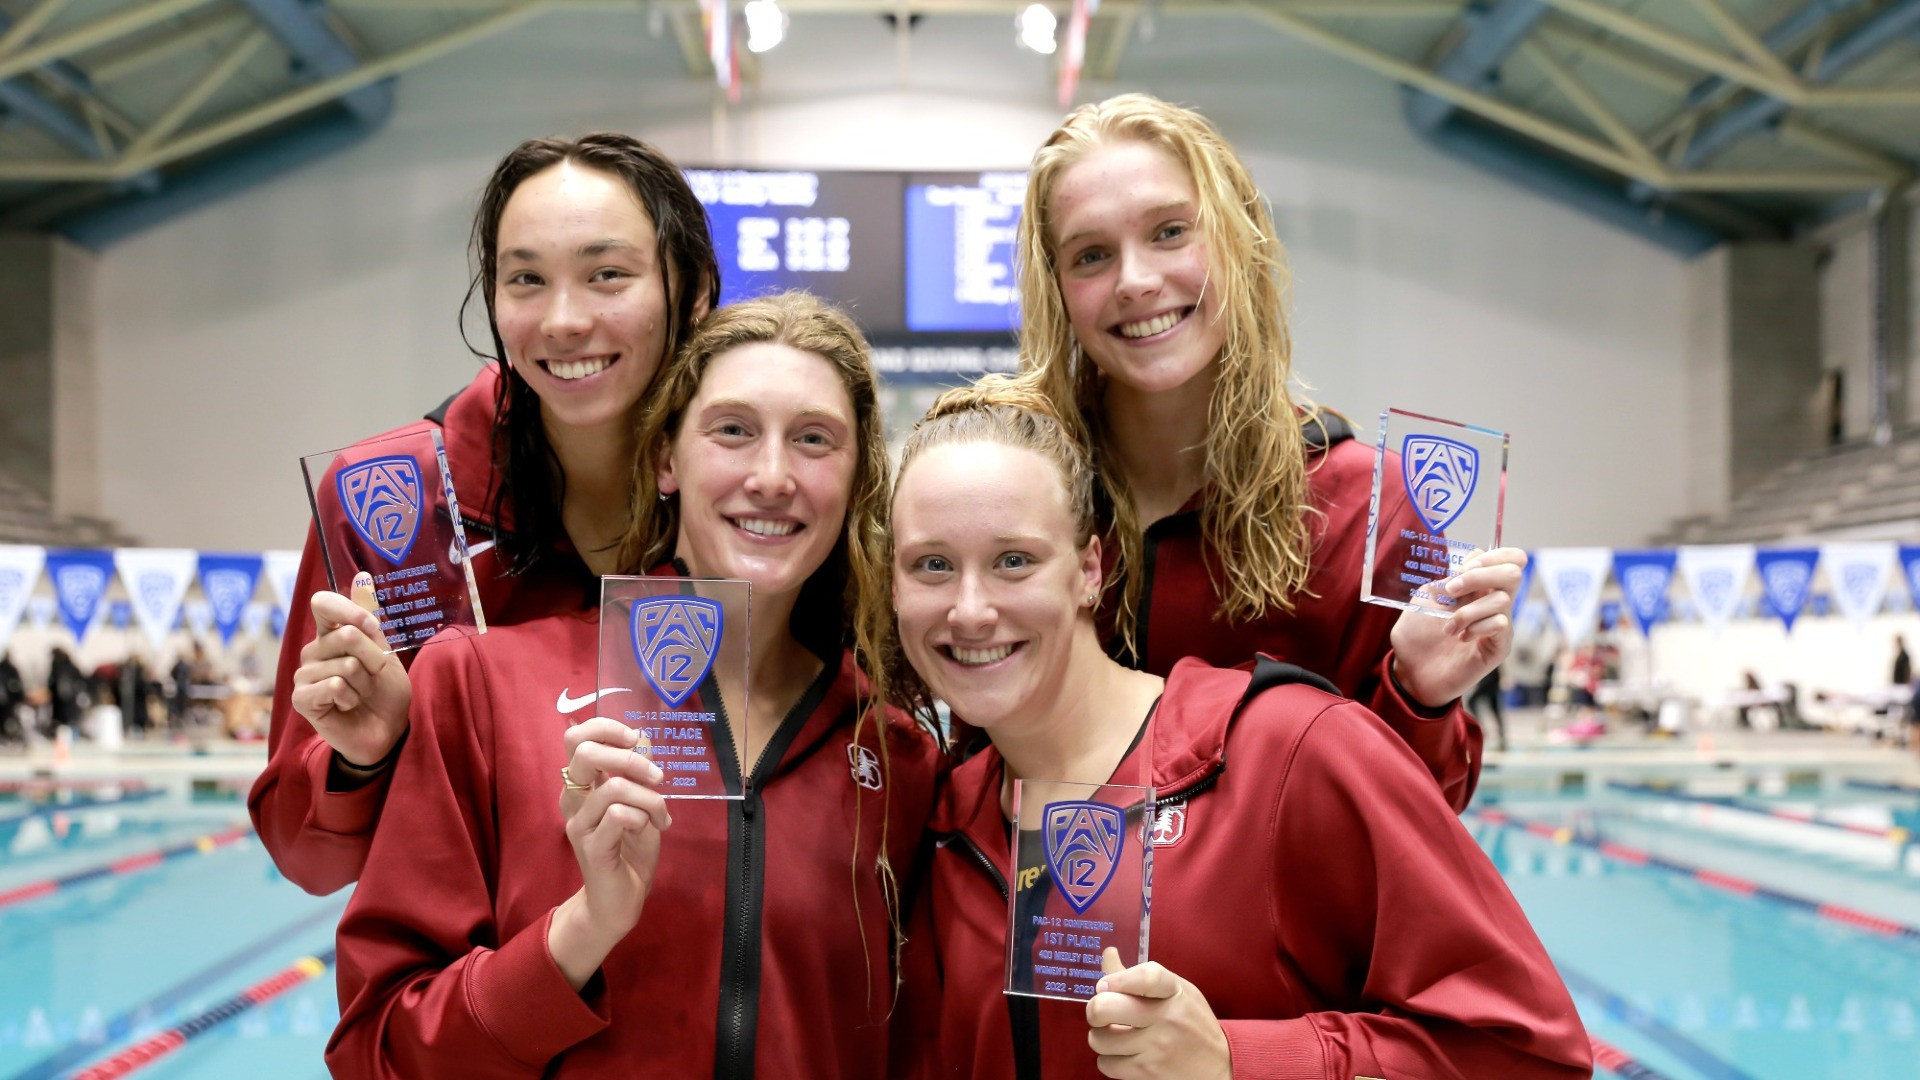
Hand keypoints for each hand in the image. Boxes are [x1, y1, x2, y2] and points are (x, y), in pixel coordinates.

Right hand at [289, 590, 409, 766]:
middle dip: (374, 658)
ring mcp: (304, 675)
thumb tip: (362, 577)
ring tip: (360, 695)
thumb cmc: (384, 691)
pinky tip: (347, 706)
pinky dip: (352, 698)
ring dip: (365, 683)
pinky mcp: (301, 699)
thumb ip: (370, 618)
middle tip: (374, 676)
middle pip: (347, 635)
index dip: (350, 611)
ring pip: (346, 664)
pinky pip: (335, 686)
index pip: (323, 603)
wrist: (386, 731)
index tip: (372, 627)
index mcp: (330, 634)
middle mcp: (313, 651)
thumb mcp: (384, 651)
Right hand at [550, 718, 669, 989]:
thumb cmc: (629, 850)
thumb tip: (643, 737)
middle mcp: (573, 801)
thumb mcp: (640, 803)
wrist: (620, 901)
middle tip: (657, 777)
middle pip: (585, 754)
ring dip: (650, 797)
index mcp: (582, 786)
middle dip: (630, 758)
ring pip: (614, 787)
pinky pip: (620, 815)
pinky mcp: (592, 847)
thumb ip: (637, 773)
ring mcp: (579, 824)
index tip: (634, 739)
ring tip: (662, 815)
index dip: (605, 728)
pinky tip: (650, 829)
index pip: (576, 739)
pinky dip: (643, 817)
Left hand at [1084, 948, 1230, 1079]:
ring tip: (1115, 1035)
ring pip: (1099, 1039)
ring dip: (1100, 1037)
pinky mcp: (1148, 1071)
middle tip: (1101, 1012)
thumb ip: (1138, 976)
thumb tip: (1108, 953)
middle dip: (1094, 1009)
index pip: (1144, 976)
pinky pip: (1106, 1064)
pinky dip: (1109, 1059)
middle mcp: (1166, 1018)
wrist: (1218, 1064)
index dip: (1116, 979)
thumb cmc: (1191, 1022)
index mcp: (1174, 991)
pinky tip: (1123, 1054)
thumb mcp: (1174, 991)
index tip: (1105, 985)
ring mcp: (1157, 1047)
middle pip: (1105, 1008)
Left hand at [1388, 547, 1524, 708]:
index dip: (1496, 555)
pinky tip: (1461, 637)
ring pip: (1502, 600)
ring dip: (1467, 611)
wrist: (1411, 670)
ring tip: (1447, 627)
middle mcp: (1494, 602)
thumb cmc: (1417, 634)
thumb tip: (1475, 556)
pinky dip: (1477, 627)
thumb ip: (1448, 577)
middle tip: (1452, 590)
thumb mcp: (1425, 597)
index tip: (1466, 566)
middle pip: (1513, 573)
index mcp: (1479, 586)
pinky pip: (1500, 624)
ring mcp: (1500, 625)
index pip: (1510, 560)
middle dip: (1480, 576)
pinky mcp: (1499, 646)